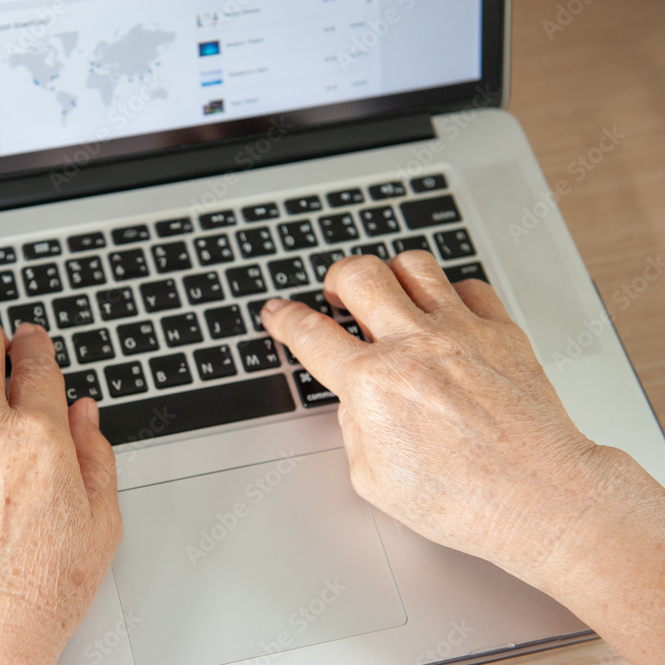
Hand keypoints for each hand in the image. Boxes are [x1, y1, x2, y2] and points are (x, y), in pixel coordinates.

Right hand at [262, 251, 664, 663]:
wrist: (541, 500)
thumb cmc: (464, 500)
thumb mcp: (373, 479)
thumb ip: (353, 429)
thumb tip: (357, 401)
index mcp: (373, 384)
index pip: (310, 334)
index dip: (284, 319)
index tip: (279, 313)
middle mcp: (414, 346)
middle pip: (357, 274)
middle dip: (336, 278)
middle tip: (337, 295)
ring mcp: (461, 332)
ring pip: (413, 265)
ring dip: (392, 276)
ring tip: (392, 296)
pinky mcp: (502, 332)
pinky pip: (469, 286)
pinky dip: (450, 294)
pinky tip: (447, 315)